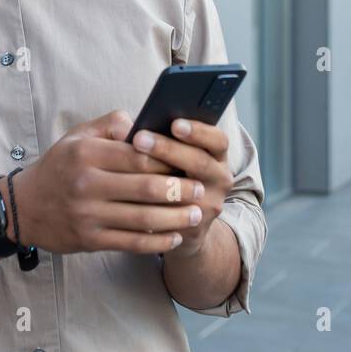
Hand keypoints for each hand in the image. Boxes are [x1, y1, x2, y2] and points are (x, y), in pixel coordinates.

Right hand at [12, 111, 206, 255]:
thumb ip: (113, 124)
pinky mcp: (89, 240)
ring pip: (143, 219)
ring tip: (196, 214)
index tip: (190, 161)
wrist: (24, 207)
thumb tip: (148, 124)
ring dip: (175, 218)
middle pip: (146, 188)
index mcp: (87, 154)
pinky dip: (157, 241)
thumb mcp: (78, 136)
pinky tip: (175, 237)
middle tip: (200, 189)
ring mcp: (88, 215)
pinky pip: (131, 242)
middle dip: (180, 190)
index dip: (169, 160)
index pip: (139, 156)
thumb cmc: (60, 166)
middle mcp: (87, 184)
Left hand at [127, 119, 231, 257]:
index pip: (217, 140)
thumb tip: (132, 128)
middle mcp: (220, 178)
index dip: (198, 131)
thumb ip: (164, 136)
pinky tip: (130, 198)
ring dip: (159, 179)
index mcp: (217, 155)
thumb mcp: (177, 153)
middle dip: (168, 149)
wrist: (185, 222)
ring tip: (131, 168)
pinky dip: (153, 206)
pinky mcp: (195, 228)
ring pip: (188, 191)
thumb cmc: (172, 174)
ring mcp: (210, 205)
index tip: (174, 123)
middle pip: (200, 162)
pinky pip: (175, 216)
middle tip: (140, 138)